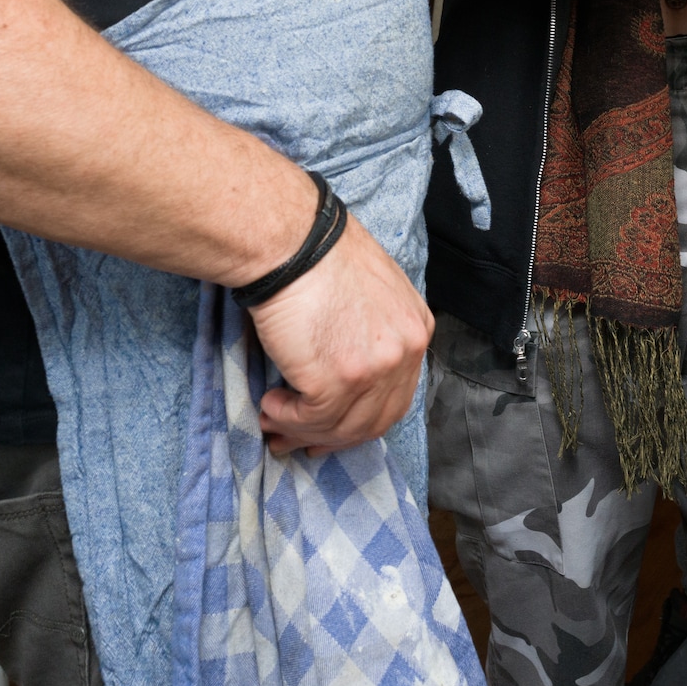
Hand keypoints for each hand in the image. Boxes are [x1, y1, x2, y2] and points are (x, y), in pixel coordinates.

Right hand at [249, 215, 433, 454]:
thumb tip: (348, 374)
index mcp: (417, 328)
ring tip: (274, 423)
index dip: (361, 421)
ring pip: (341, 425)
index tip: (330, 428)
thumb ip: (374, 331)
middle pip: (374, 420)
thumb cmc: (318, 256)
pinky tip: (270, 404)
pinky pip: (311, 418)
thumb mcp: (371, 290)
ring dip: (303, 431)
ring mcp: (375, 368)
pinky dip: (286, 418)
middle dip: (333, 437)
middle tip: (300, 442)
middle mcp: (405, 351)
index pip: (396, 396)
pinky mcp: (339, 379)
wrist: (292, 243)